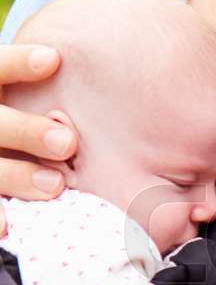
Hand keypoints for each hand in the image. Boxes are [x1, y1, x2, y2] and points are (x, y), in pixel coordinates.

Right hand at [0, 43, 75, 223]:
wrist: (8, 141)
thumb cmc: (36, 117)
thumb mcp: (39, 94)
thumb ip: (64, 82)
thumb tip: (135, 58)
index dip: (17, 62)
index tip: (54, 59)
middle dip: (24, 130)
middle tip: (68, 142)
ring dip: (16, 175)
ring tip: (55, 185)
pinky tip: (10, 226)